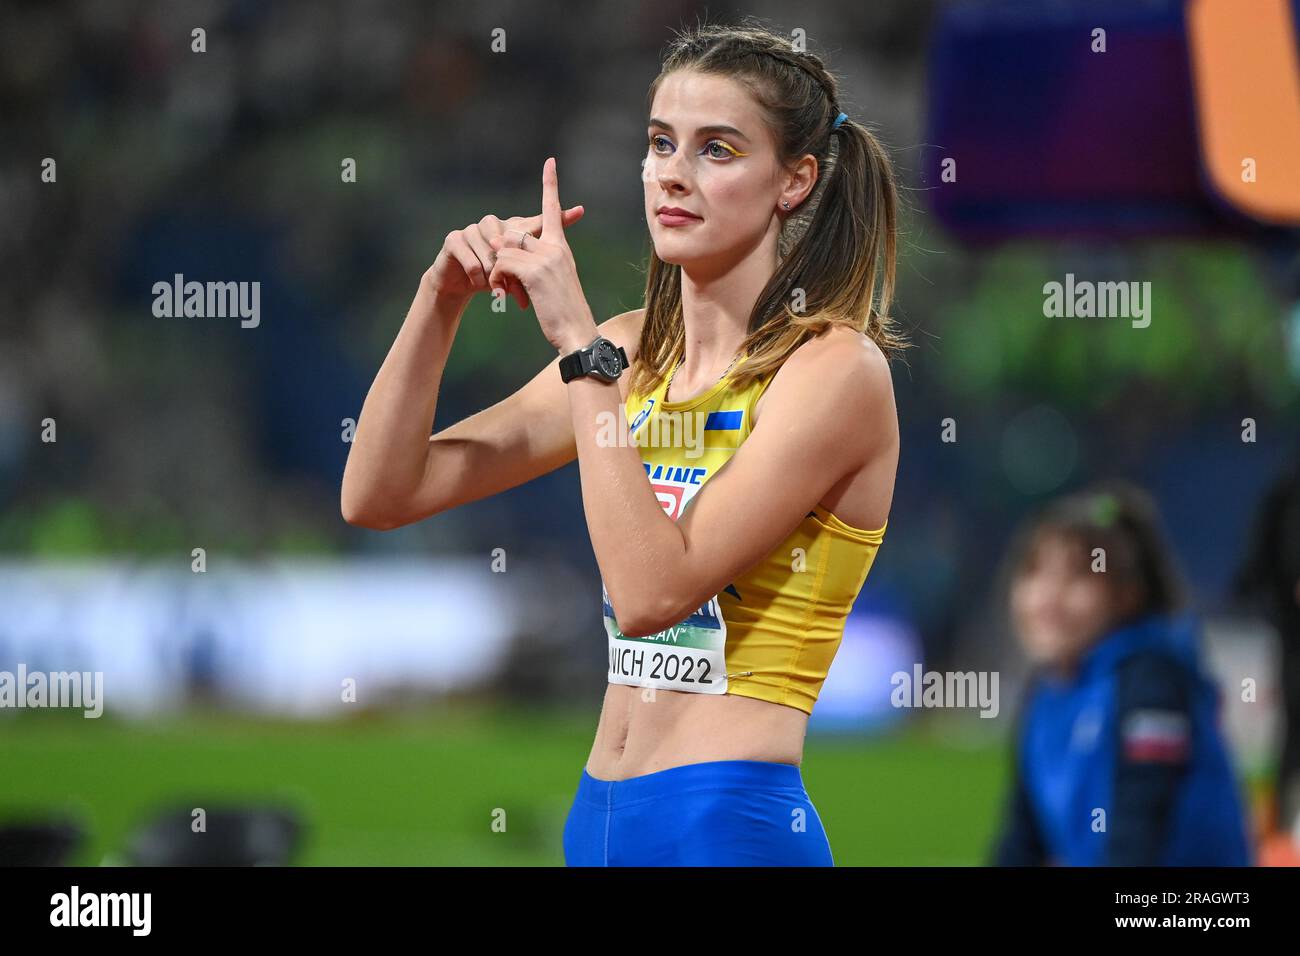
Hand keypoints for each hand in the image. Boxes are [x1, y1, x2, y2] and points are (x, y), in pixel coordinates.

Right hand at [424, 201, 585, 307]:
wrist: (458, 286)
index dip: (561, 215)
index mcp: (516, 230)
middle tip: (518, 295)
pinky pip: (473, 261)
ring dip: (495, 277)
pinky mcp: (455, 240)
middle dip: (516, 272)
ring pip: (492, 254)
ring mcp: (473, 229)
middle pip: (513, 243)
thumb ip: (534, 265)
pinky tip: (477, 283)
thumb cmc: (492, 278)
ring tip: (495, 290)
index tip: (582, 211)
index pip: (542, 219)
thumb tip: (553, 258)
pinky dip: (478, 277)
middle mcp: (496, 224)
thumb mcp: (519, 275)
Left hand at [487, 157, 598, 353]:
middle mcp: (555, 247)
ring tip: (504, 293)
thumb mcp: (548, 283)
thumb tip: (499, 246)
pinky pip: (502, 265)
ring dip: (496, 272)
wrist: (577, 334)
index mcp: (561, 247)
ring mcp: (546, 258)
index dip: (550, 185)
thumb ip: (528, 262)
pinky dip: (496, 280)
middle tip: (502, 284)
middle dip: (500, 258)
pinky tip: (503, 295)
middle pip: (513, 236)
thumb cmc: (563, 313)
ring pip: (504, 251)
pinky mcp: (535, 272)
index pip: (553, 210)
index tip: (549, 162)